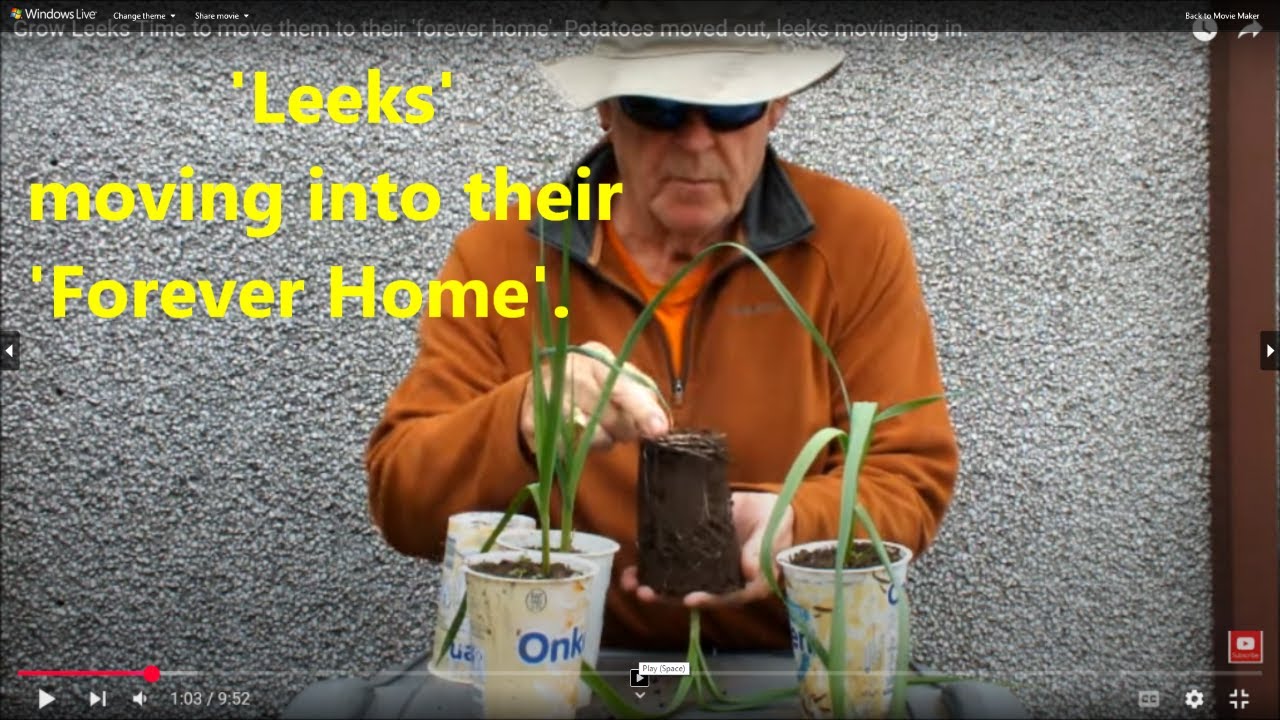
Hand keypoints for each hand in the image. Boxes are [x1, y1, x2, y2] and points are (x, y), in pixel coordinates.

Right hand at [519, 341, 669, 452]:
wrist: (545, 382)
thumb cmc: (592, 380)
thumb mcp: (617, 375)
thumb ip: (642, 395)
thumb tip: (661, 424)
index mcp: (594, 359)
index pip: (622, 388)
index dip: (642, 410)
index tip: (659, 429)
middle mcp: (568, 375)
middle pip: (610, 418)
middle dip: (625, 430)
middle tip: (624, 427)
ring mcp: (547, 398)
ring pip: (590, 439)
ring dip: (604, 441)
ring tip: (600, 429)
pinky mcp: (531, 422)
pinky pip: (568, 450)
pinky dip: (579, 449)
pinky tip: (578, 435)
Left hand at [620, 491, 794, 607]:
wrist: (771, 505)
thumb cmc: (777, 526)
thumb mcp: (772, 536)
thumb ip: (760, 552)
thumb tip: (750, 571)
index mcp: (742, 584)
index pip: (723, 596)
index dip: (706, 599)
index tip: (689, 600)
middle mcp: (719, 579)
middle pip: (692, 592)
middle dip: (666, 595)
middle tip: (643, 593)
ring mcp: (705, 564)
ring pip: (677, 578)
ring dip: (652, 581)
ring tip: (629, 582)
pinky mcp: (693, 546)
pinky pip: (672, 555)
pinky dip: (653, 558)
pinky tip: (636, 557)